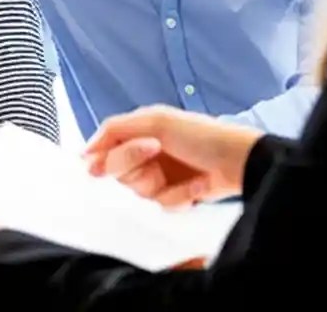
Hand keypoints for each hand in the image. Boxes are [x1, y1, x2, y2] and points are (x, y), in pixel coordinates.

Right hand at [82, 105, 262, 208]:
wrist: (241, 162)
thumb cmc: (201, 136)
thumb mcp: (157, 121)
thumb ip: (116, 130)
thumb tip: (85, 152)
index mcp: (139, 132)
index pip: (104, 148)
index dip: (100, 159)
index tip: (98, 168)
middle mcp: (146, 154)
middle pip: (118, 173)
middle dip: (136, 166)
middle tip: (156, 152)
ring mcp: (162, 177)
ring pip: (139, 193)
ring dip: (161, 185)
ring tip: (185, 173)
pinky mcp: (176, 197)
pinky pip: (162, 206)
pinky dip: (179, 197)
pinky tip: (197, 187)